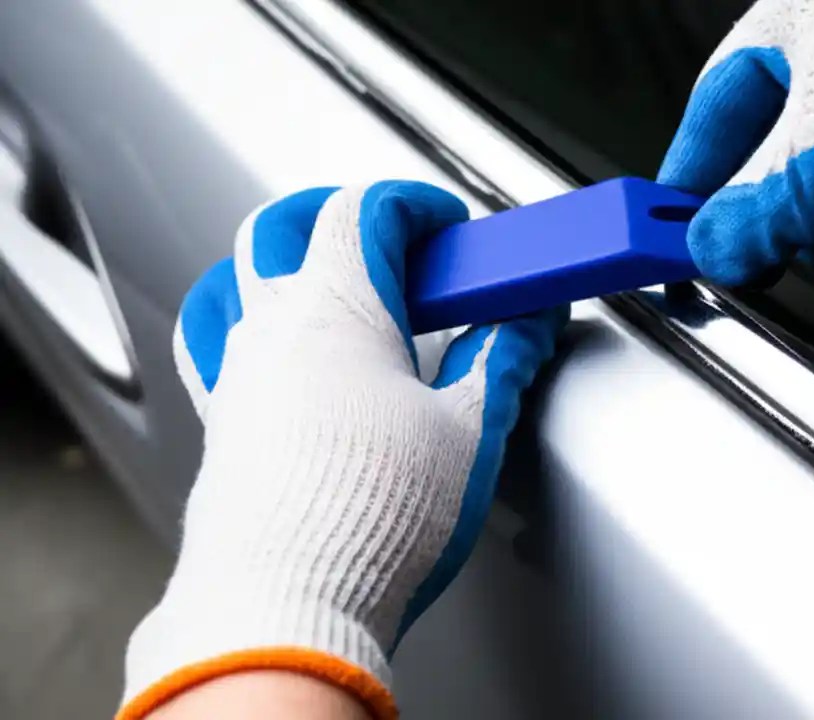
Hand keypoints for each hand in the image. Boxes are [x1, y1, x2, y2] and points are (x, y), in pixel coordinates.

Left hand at [119, 182, 565, 719]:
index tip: (448, 227)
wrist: (288, 605)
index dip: (415, 206)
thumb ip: (504, 360)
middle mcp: (271, 328)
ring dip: (286, 267)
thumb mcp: (469, 430)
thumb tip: (530, 323)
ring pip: (238, 280)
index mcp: (335, 307)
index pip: (365, 210)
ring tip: (333, 293)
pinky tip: (287, 364)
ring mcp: (235, 375)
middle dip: (339, 215)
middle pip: (284, 225)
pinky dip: (253, 328)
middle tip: (390, 240)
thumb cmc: (370, 516)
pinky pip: (219, 346)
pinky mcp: (223, 426)